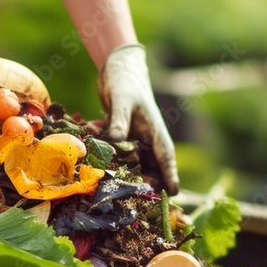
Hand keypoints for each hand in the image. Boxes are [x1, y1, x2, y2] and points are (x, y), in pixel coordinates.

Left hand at [98, 44, 179, 194]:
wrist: (116, 68)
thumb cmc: (125, 81)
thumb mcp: (121, 100)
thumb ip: (119, 121)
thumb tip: (117, 141)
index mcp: (154, 131)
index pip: (166, 158)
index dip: (170, 176)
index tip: (174, 193)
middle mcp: (146, 139)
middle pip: (149, 168)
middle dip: (141, 183)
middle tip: (133, 198)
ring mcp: (133, 140)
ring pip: (130, 165)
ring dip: (119, 172)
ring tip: (109, 184)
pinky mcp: (119, 139)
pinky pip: (114, 155)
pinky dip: (105, 157)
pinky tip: (92, 151)